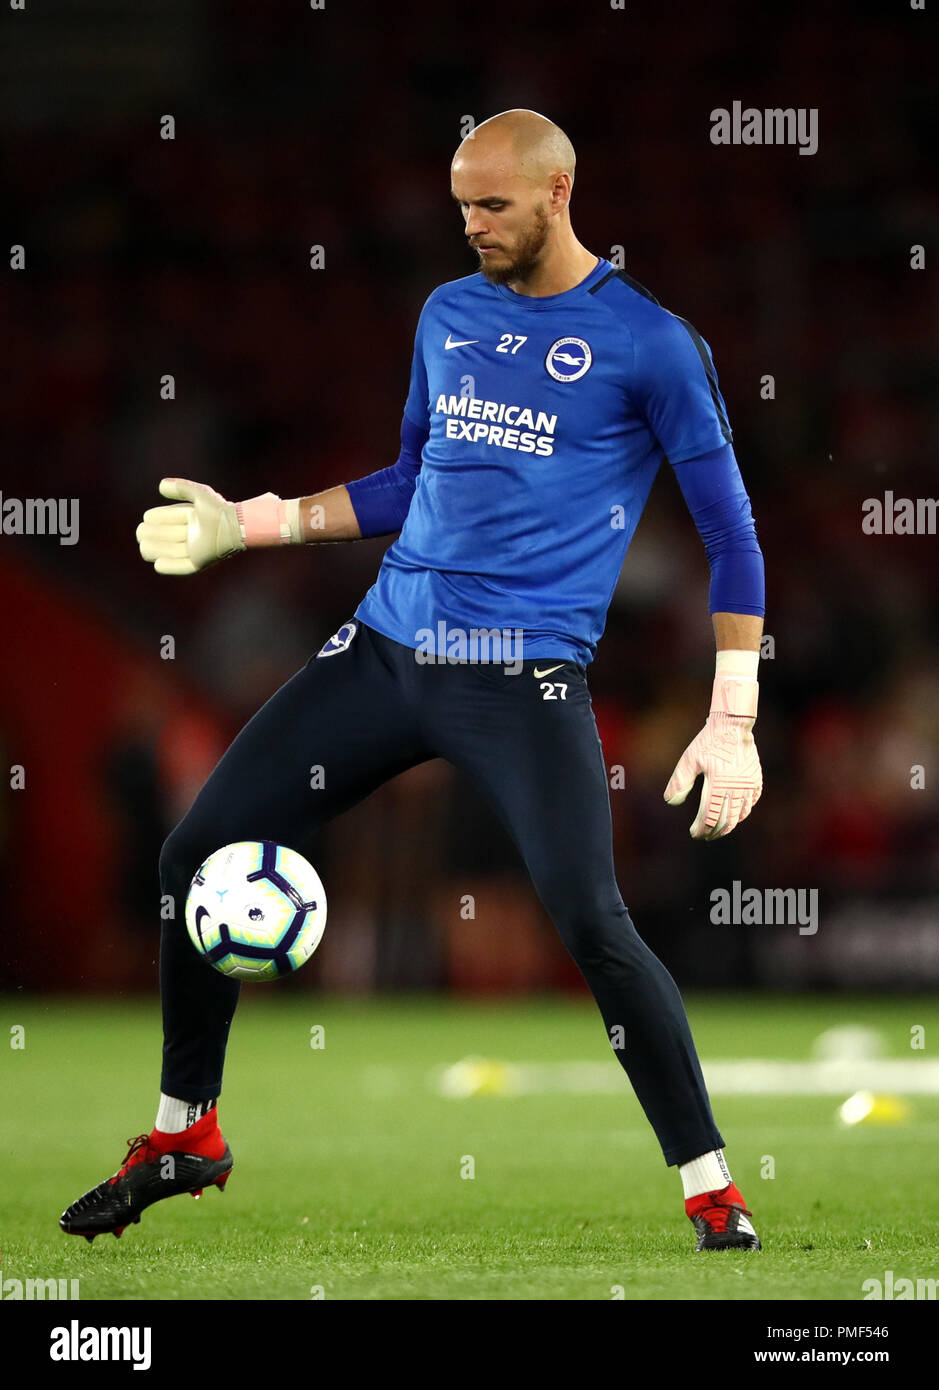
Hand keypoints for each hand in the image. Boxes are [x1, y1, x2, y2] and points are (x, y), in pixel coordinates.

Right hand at [136, 478, 243, 575]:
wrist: (235, 526)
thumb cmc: (219, 509)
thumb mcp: (199, 493)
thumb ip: (181, 488)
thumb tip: (160, 486)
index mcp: (191, 519)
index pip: (167, 519)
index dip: (156, 519)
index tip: (148, 518)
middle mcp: (192, 535)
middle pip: (165, 536)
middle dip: (152, 534)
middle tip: (142, 532)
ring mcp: (196, 549)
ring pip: (170, 551)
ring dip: (155, 549)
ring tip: (143, 546)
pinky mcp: (201, 562)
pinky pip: (182, 567)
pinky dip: (170, 567)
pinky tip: (157, 564)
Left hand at [664, 709, 762, 839]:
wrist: (733, 725)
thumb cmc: (708, 741)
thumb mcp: (689, 760)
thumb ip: (679, 782)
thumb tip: (670, 802)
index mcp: (718, 785)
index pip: (709, 816)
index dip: (702, 829)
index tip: (694, 834)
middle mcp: (736, 788)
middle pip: (726, 820)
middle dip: (715, 832)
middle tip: (705, 836)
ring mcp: (748, 785)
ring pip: (740, 814)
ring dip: (729, 825)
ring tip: (719, 830)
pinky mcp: (755, 780)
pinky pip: (751, 803)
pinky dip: (743, 812)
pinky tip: (735, 815)